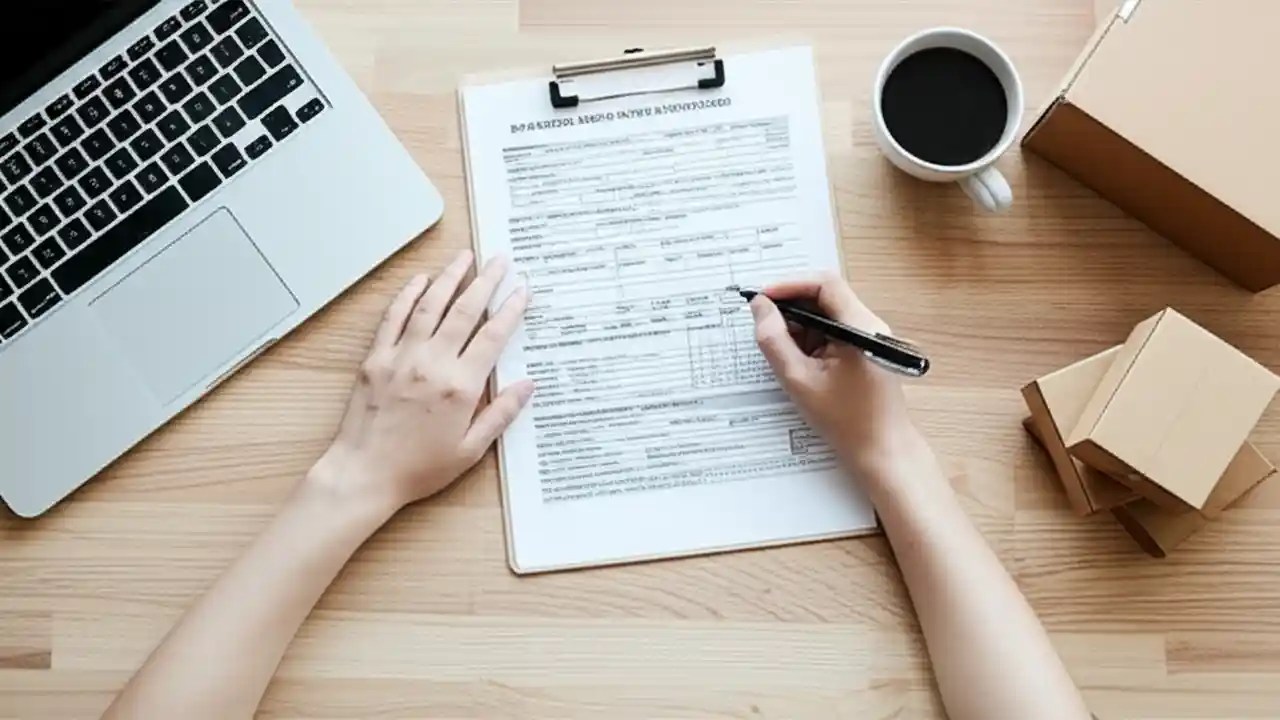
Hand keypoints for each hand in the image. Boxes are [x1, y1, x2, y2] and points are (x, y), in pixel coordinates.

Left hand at [307, 251, 533, 517]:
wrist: (364, 474)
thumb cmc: (417, 468)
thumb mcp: (470, 449)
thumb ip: (500, 414)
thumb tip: (526, 385)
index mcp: (460, 386)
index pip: (493, 336)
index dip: (510, 309)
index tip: (521, 291)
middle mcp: (432, 364)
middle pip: (464, 311)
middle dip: (485, 281)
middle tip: (499, 261)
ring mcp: (402, 357)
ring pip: (430, 306)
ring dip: (449, 278)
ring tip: (464, 258)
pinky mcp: (376, 359)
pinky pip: (394, 318)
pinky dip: (408, 295)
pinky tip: (420, 281)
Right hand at [749, 274, 922, 477]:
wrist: (881, 450)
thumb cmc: (845, 421)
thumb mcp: (799, 379)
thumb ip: (774, 340)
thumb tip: (760, 307)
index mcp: (860, 327)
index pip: (824, 284)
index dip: (789, 284)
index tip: (762, 298)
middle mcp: (869, 324)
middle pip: (825, 296)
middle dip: (791, 306)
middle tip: (764, 324)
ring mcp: (869, 336)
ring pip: (827, 313)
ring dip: (800, 325)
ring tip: (782, 351)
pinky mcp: (864, 348)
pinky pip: (833, 330)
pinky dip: (812, 338)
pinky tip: (799, 361)